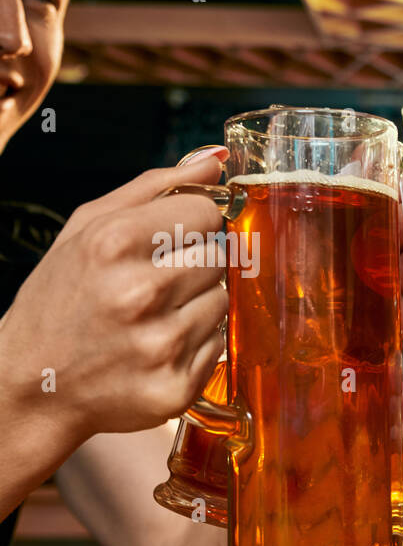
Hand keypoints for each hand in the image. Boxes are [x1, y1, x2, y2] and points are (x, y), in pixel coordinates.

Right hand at [0, 151, 229, 446]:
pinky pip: (220, 344)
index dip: (192, 224)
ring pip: (224, 300)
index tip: (171, 238)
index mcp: (113, 244)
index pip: (206, 213)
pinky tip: (158, 345)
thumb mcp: (88, 229)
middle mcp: (139, 294)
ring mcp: (160, 345)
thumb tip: (215, 158)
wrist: (34, 385)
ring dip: (198, 304)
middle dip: (195, 264)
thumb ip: (155, 187)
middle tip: (156, 282)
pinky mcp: (175, 386)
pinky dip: (197, 342)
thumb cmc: (61, 299)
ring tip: (154, 315)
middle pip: (220, 256)